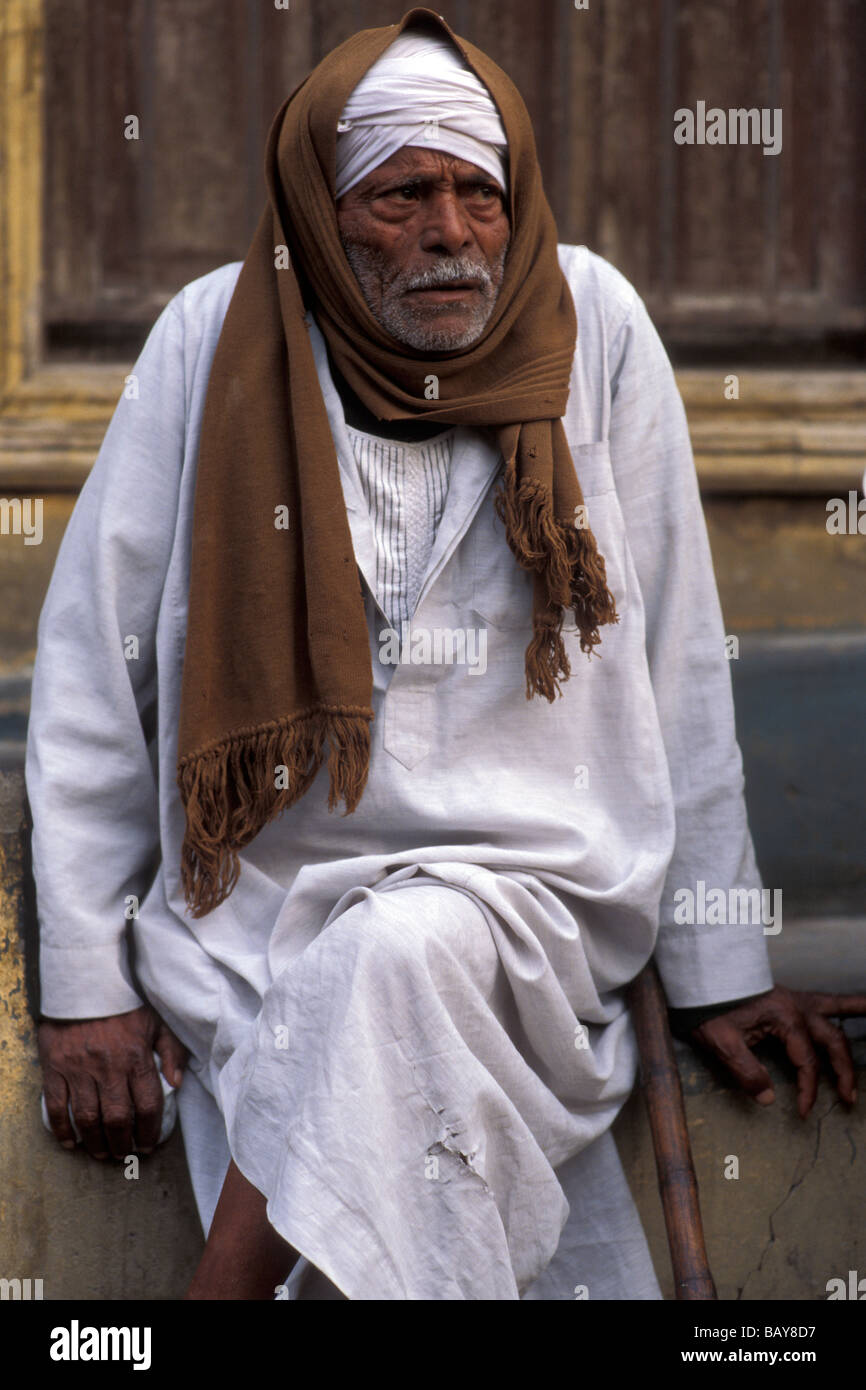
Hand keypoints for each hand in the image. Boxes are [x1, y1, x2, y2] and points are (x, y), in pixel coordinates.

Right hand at [38, 1003, 188, 1159]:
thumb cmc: (125, 1003)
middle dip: (122, 1143)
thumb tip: (177, 1082)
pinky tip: (70, 1142)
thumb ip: (171, 1051)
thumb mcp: (157, 1021)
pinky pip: (57, 1106)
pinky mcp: (55, 1068)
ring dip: (95, 1143)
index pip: (147, 1105)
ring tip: (101, 1153)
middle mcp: (108, 1067)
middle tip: (124, 1154)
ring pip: (88, 1118)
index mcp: (136, 1056)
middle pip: (117, 1119)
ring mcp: (79, 1069)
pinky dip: (62, 1129)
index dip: (149, 1131)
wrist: (84, 983)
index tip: (148, 1145)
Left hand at [690, 985, 865, 1117]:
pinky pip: (828, 1000)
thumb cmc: (707, 1009)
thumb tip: (768, 1099)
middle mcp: (797, 1006)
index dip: (808, 1089)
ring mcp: (796, 999)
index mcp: (784, 1018)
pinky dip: (849, 1003)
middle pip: (832, 1041)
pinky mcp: (791, 998)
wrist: (697, 981)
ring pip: (837, 1015)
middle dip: (843, 1071)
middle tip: (847, 1098)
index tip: (804, 1111)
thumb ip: (746, 1071)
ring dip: (855, 1031)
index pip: (806, 1062)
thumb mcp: (721, 1042)